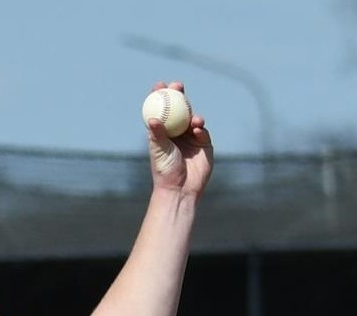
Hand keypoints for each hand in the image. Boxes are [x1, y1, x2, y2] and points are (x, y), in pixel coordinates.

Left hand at [145, 81, 212, 196]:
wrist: (181, 189)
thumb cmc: (165, 171)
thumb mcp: (159, 151)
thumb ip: (157, 134)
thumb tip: (152, 118)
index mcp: (163, 132)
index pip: (161, 110)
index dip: (160, 96)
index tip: (159, 85)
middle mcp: (177, 132)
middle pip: (178, 109)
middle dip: (178, 95)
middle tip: (177, 86)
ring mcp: (191, 137)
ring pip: (192, 118)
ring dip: (192, 113)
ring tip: (192, 119)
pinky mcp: (204, 144)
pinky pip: (203, 131)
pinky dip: (200, 128)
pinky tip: (197, 129)